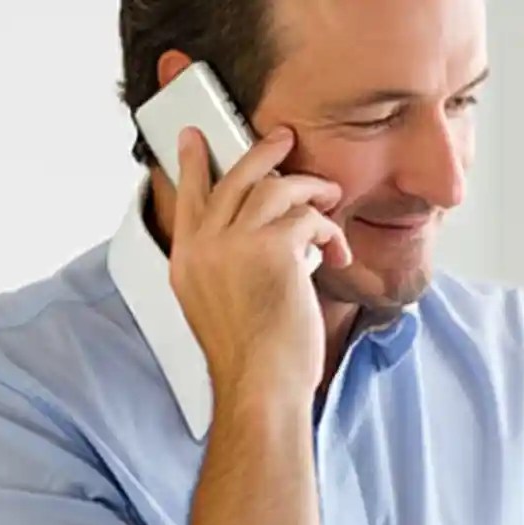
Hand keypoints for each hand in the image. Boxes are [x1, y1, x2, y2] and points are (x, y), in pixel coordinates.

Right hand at [168, 126, 352, 400]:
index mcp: (186, 262)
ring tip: (330, 197)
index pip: (187, 198)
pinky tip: (337, 253)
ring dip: (311, 189)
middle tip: (284, 139)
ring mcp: (235, 244)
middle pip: (233, 178)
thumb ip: (225, 265)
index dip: (192, 163)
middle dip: (263, 153)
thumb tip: (256, 236)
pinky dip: (330, 232)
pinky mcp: (274, 249)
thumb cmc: (251, 359)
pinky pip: (310, 219)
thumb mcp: (217, 306)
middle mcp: (204, 247)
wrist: (261, 387)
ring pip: (276, 189)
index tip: (193, 137)